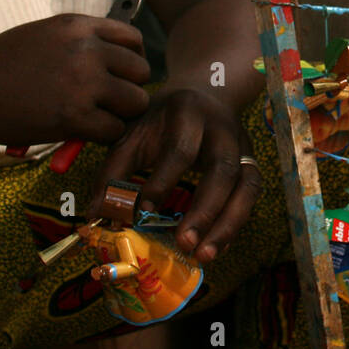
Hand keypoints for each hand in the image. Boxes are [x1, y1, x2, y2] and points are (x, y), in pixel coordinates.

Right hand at [0, 14, 151, 144]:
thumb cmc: (1, 64)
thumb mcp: (45, 34)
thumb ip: (83, 41)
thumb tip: (118, 56)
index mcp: (79, 26)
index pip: (133, 38)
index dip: (131, 58)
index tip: (119, 73)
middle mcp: (87, 50)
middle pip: (141, 71)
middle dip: (129, 88)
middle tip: (109, 101)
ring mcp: (83, 83)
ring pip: (136, 102)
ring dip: (121, 114)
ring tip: (98, 116)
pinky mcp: (74, 116)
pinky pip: (114, 130)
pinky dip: (103, 135)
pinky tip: (84, 131)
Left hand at [91, 86, 261, 262]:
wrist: (203, 93)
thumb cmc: (161, 120)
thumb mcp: (132, 133)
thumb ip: (113, 171)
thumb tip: (95, 213)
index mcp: (188, 113)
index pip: (179, 150)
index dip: (162, 182)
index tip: (143, 214)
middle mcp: (222, 129)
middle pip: (222, 170)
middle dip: (204, 210)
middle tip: (184, 244)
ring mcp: (243, 146)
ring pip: (246, 185)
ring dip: (228, 223)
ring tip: (205, 255)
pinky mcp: (252, 162)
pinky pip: (251, 195)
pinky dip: (236, 223)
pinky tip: (217, 247)